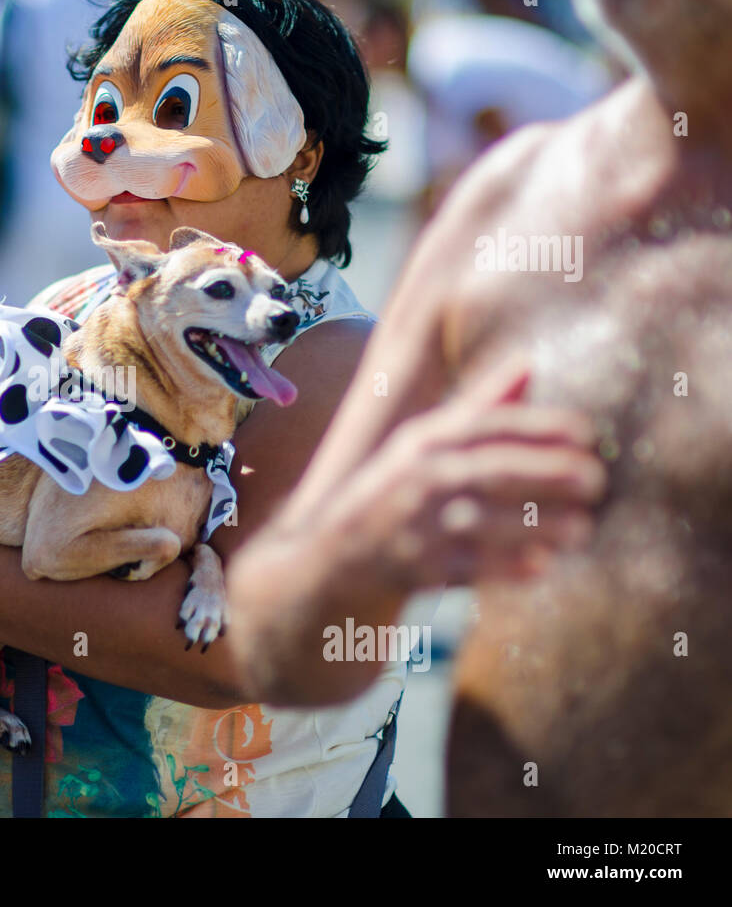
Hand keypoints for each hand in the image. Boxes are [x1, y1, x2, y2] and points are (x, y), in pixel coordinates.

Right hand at [308, 362, 605, 589]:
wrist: (334, 553)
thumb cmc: (397, 487)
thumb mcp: (427, 440)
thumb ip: (481, 404)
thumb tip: (529, 360)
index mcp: (425, 441)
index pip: (485, 426)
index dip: (537, 427)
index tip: (586, 433)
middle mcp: (418, 478)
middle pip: (489, 472)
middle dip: (545, 474)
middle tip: (596, 480)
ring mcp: (415, 525)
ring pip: (482, 523)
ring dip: (533, 526)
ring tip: (582, 529)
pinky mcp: (414, 569)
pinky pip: (465, 569)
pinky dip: (503, 569)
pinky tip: (541, 567)